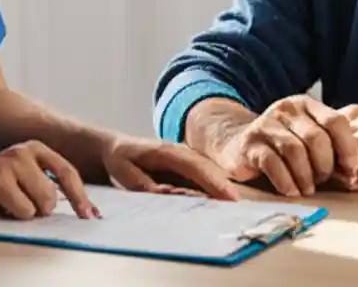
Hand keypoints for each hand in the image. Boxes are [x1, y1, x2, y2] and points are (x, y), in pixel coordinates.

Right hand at [0, 140, 98, 219]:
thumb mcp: (27, 177)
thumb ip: (51, 186)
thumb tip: (87, 210)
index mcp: (38, 149)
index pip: (67, 172)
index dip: (80, 196)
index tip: (89, 216)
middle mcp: (26, 151)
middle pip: (53, 194)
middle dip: (43, 208)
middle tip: (24, 204)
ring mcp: (12, 163)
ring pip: (41, 203)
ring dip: (29, 212)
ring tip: (11, 202)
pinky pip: (24, 210)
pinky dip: (16, 214)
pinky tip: (1, 204)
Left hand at [101, 135, 238, 200]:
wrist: (118, 148)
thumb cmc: (121, 159)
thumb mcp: (124, 171)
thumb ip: (143, 183)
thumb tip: (166, 195)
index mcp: (167, 151)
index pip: (195, 166)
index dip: (213, 181)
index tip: (228, 197)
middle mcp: (182, 153)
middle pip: (209, 169)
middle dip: (224, 188)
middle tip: (239, 208)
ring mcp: (187, 159)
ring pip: (210, 174)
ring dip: (223, 190)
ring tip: (235, 210)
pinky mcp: (188, 169)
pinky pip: (204, 179)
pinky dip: (215, 191)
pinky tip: (223, 207)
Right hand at [206, 95, 357, 196]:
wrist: (235, 144)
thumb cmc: (281, 147)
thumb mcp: (307, 138)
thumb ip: (330, 148)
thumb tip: (355, 174)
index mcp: (306, 105)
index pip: (336, 121)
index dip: (349, 148)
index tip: (351, 170)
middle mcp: (286, 110)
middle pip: (317, 138)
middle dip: (326, 165)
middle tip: (326, 182)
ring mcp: (266, 125)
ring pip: (295, 150)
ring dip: (307, 176)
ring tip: (308, 189)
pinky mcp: (250, 144)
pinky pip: (273, 163)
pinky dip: (287, 181)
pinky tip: (292, 191)